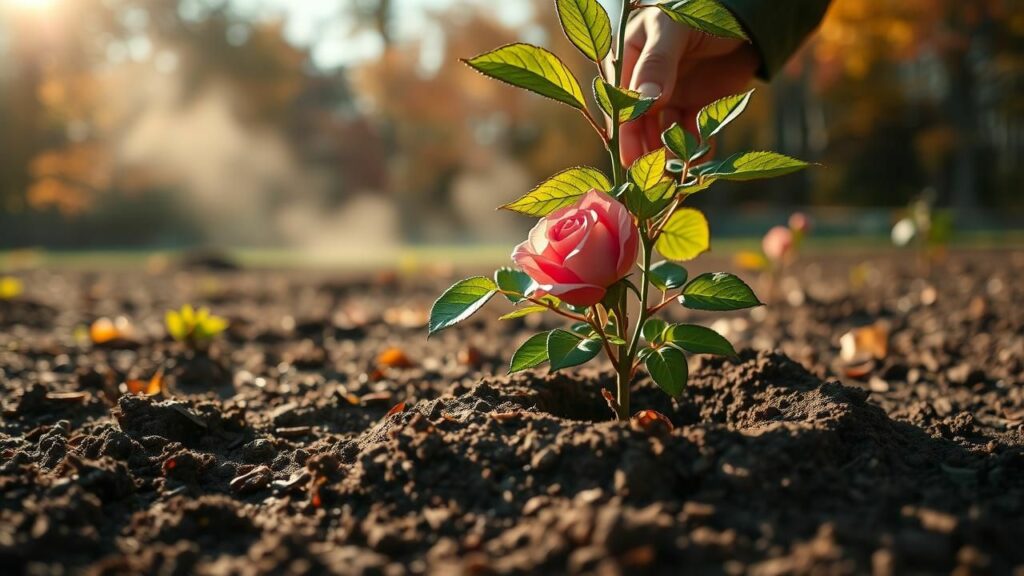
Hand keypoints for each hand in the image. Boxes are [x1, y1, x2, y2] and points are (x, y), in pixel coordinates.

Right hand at [613, 8, 759, 165]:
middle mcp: (647, 83)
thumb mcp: (674, 29)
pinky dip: (696, 152)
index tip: (630, 159)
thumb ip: (657, 62)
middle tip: (652, 178)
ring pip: (665, 134)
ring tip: (676, 176)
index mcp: (629, 60)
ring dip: (669, 156)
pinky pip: (694, 135)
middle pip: (641, 124)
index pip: (621, 102)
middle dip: (646, 151)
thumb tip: (643, 101)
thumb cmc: (703, 11)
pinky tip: (699, 168)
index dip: (625, 132)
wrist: (748, 16)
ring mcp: (672, 96)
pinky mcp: (698, 107)